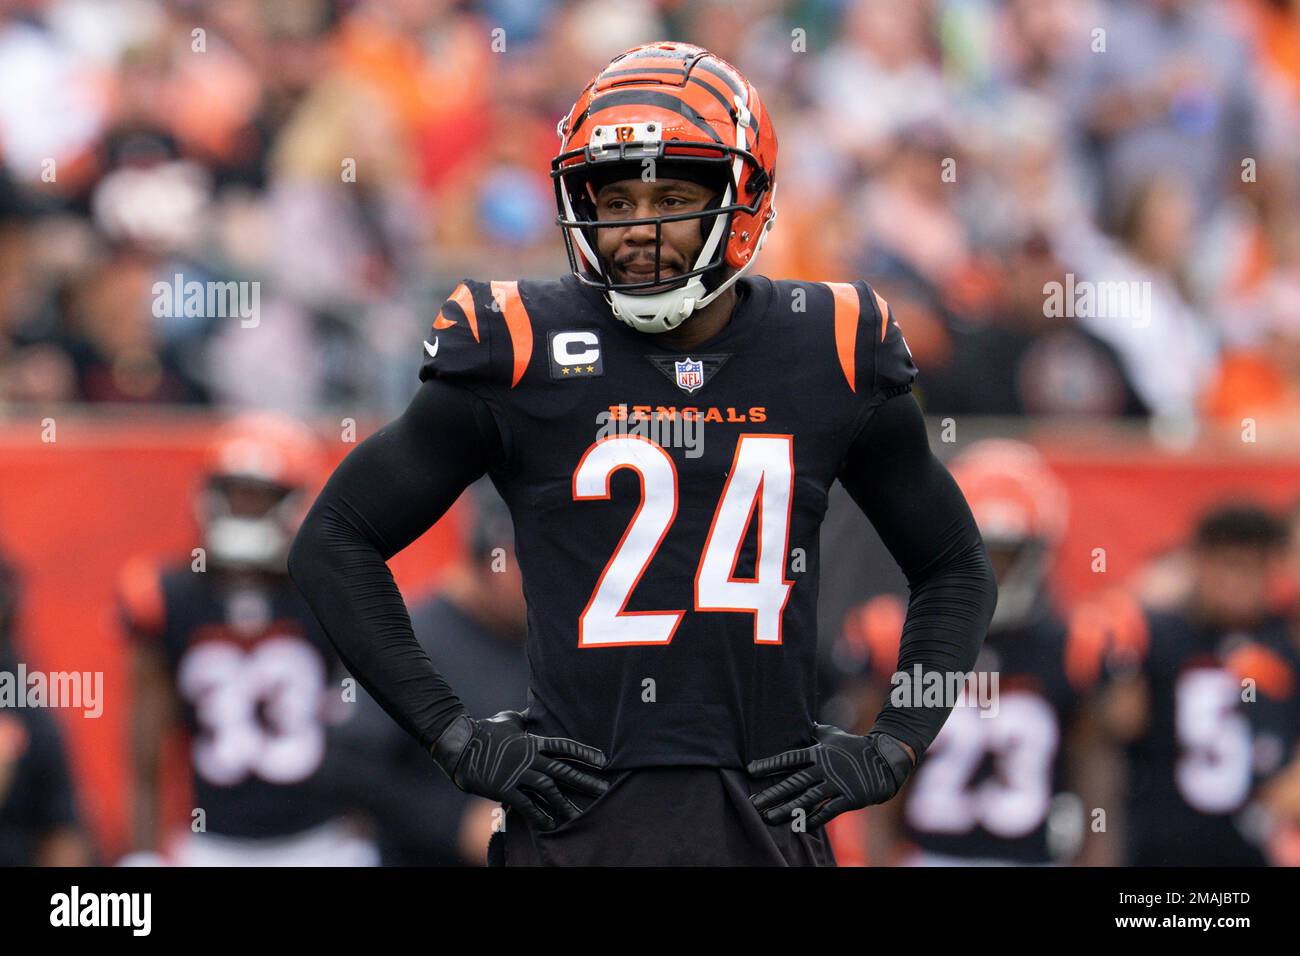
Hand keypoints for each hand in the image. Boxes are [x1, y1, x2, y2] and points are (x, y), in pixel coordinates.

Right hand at [432, 710, 609, 830]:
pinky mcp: (505, 788)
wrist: (461, 745)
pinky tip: (550, 823)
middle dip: (585, 780)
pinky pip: (526, 804)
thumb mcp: (508, 718)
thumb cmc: (484, 729)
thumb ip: (523, 719)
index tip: (603, 761)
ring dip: (564, 803)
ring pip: (548, 790)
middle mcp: (530, 759)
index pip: (565, 747)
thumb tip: (530, 712)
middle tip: (604, 789)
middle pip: (563, 771)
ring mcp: (518, 774)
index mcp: (532, 742)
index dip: (585, 753)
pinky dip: (539, 814)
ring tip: (578, 815)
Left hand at [747, 724, 913, 829]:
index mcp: (818, 753)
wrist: (885, 760)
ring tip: (769, 818)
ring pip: (807, 799)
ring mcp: (836, 784)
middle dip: (773, 793)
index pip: (789, 759)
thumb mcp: (834, 735)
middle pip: (794, 782)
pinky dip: (813, 819)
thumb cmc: (855, 746)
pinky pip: (827, 811)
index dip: (770, 764)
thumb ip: (816, 731)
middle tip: (754, 802)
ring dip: (787, 810)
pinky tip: (800, 827)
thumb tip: (804, 721)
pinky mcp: (849, 798)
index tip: (751, 771)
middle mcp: (824, 769)